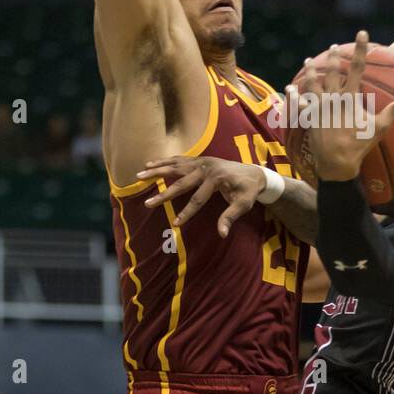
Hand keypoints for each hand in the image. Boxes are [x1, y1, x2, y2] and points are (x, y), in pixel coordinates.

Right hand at [137, 154, 268, 236]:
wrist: (254, 172)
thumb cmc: (248, 191)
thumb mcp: (243, 205)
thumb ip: (230, 217)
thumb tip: (222, 234)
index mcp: (216, 179)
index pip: (198, 199)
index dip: (186, 212)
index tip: (175, 224)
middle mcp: (206, 167)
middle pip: (181, 182)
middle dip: (163, 194)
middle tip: (148, 203)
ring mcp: (201, 161)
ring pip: (175, 166)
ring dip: (156, 171)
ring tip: (139, 175)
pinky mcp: (199, 159)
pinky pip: (178, 160)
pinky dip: (164, 161)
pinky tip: (150, 164)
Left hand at [295, 31, 393, 181]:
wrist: (336, 163)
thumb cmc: (359, 145)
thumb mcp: (380, 128)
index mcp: (350, 97)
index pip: (358, 67)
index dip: (361, 49)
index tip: (361, 33)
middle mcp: (332, 98)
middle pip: (332, 72)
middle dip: (334, 57)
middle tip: (334, 47)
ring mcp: (319, 107)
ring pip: (312, 84)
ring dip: (310, 71)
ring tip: (308, 60)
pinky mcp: (309, 119)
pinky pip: (299, 104)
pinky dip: (294, 96)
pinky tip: (289, 88)